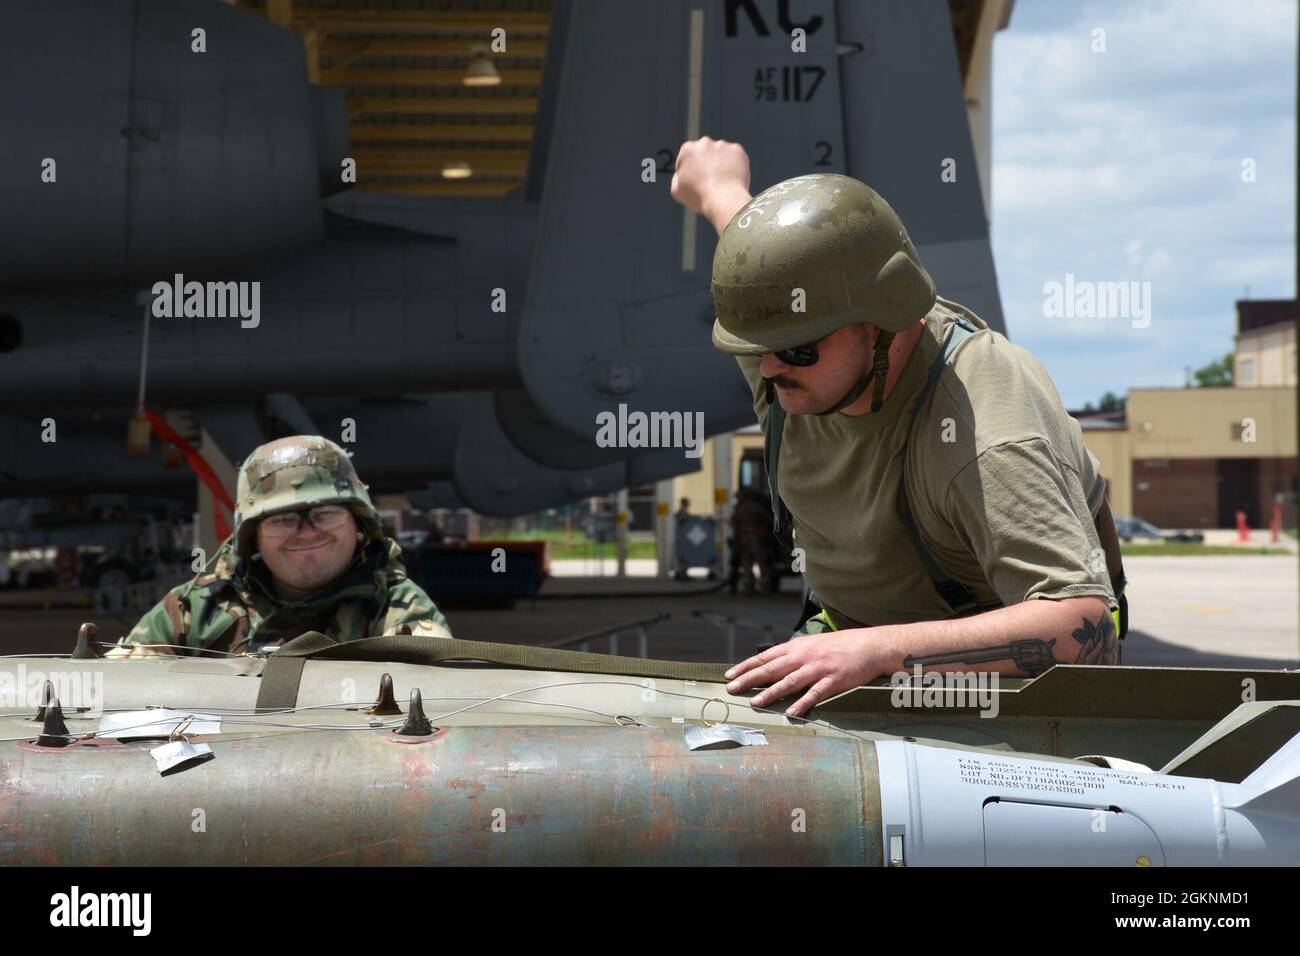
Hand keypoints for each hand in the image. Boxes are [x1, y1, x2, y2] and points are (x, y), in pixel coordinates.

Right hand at [670, 137, 750, 223]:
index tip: (696, 184)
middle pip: (704, 153)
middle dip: (706, 163)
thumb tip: (683, 171)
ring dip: (721, 164)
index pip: (687, 159)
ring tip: (722, 182)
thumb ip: (678, 176)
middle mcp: (704, 142)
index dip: (691, 172)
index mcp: (687, 149)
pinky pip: (735, 157)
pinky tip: (731, 178)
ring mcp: (722, 145)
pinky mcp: (737, 150)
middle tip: (710, 181)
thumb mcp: (677, 190)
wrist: (724, 199)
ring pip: (721, 154)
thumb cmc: (698, 197)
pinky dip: (735, 166)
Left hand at [724, 628, 884, 718]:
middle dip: (749, 679)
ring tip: (754, 702)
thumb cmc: (841, 646)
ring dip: (770, 693)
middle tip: (731, 689)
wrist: (871, 645)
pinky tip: (791, 713)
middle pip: (771, 668)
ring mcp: (818, 668)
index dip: (746, 666)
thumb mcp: (813, 644)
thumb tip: (775, 664)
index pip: (765, 657)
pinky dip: (802, 703)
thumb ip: (795, 654)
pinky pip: (814, 694)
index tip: (729, 674)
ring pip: (788, 682)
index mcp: (797, 647)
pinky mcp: (833, 681)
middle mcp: (804, 656)